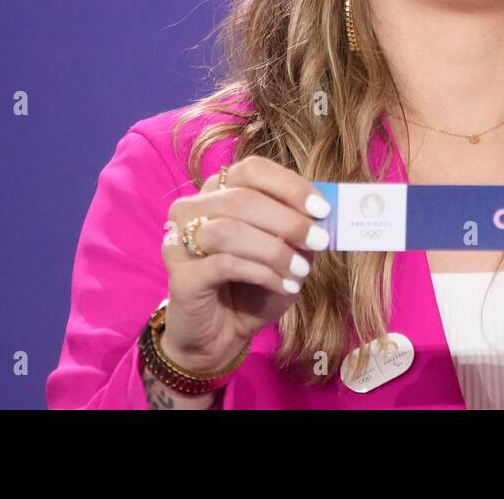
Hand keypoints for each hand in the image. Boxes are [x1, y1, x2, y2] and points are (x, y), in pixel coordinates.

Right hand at [157, 155, 332, 373]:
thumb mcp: (285, 252)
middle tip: (320, 242)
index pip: (252, 170)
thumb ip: (299, 229)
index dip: (289, 186)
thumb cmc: (254, 286)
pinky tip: (284, 287)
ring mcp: (180, 241)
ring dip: (275, 250)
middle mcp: (192, 209)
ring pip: (230, 230)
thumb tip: (323, 216)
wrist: (221, 334)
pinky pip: (224, 264)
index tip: (322, 210)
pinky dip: (262, 274)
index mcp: (219, 192)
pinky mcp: (180, 276)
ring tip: (301, 271)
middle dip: (289, 220)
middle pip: (243, 198)